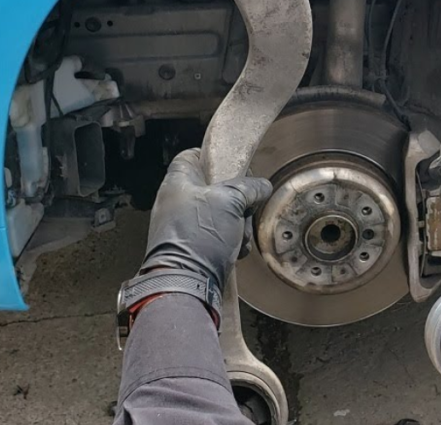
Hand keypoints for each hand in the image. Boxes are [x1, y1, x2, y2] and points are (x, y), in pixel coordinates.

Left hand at [140, 148, 272, 289]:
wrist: (186, 284)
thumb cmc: (198, 237)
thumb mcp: (231, 200)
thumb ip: (249, 187)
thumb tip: (262, 186)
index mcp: (178, 182)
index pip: (192, 156)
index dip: (214, 157)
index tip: (233, 165)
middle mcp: (178, 202)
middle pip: (217, 188)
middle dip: (238, 200)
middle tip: (245, 209)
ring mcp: (186, 225)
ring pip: (223, 213)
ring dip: (239, 224)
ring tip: (239, 236)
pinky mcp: (194, 246)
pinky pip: (220, 235)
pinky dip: (232, 241)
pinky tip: (235, 249)